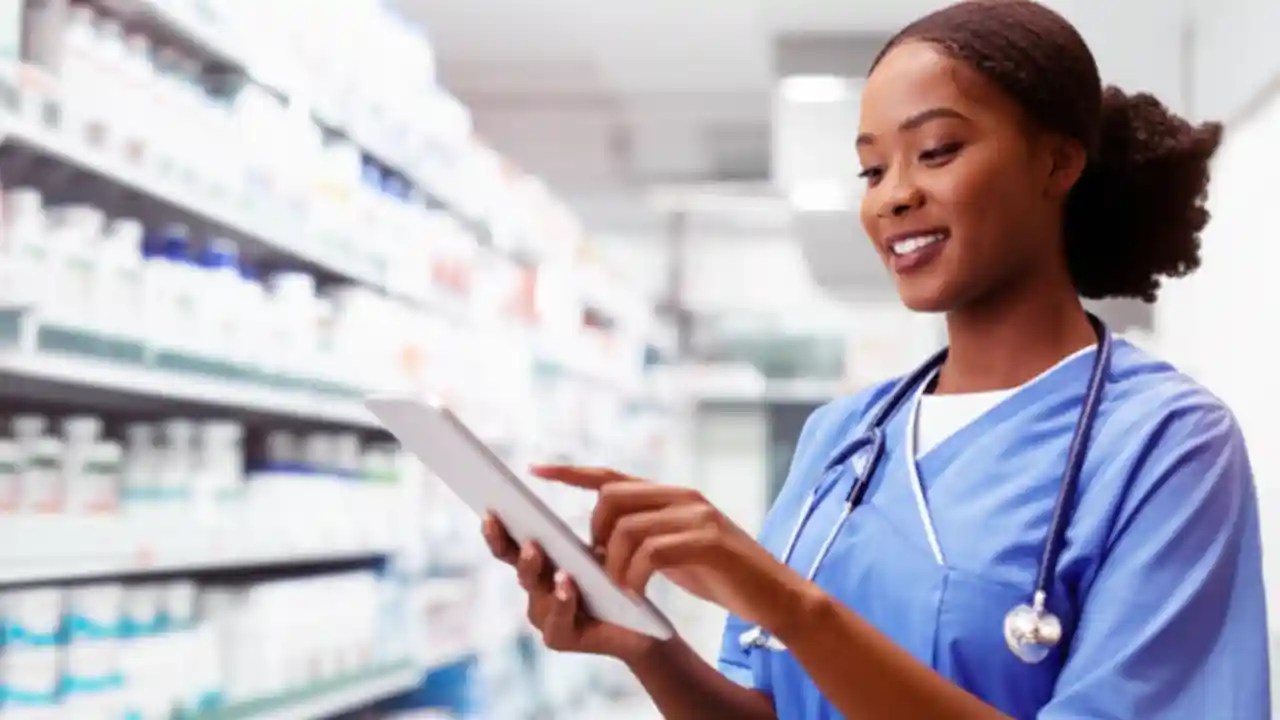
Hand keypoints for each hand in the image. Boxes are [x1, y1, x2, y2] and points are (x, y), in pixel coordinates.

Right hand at [481, 513, 656, 660]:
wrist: (645, 625)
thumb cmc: (620, 579)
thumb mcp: (601, 545)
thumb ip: (581, 528)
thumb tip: (558, 491)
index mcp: (542, 563)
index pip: (511, 545)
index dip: (498, 529)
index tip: (490, 507)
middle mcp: (537, 589)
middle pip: (514, 564)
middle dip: (503, 542)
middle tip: (498, 518)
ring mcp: (545, 615)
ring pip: (533, 591)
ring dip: (532, 568)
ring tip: (534, 549)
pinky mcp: (560, 637)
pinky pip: (555, 622)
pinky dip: (560, 602)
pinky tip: (566, 583)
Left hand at [531, 465, 807, 629]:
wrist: (777, 595)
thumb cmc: (724, 576)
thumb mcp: (678, 551)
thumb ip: (647, 537)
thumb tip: (604, 541)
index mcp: (672, 496)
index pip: (613, 475)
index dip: (571, 472)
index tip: (535, 471)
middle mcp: (683, 497)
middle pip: (612, 496)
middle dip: (595, 532)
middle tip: (602, 564)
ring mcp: (697, 516)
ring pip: (628, 527)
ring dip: (615, 564)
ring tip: (621, 588)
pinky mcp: (708, 541)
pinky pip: (653, 552)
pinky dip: (636, 575)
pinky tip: (638, 593)